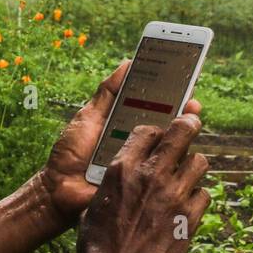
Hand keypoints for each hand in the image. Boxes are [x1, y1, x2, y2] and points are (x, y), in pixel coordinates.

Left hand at [36, 60, 200, 230]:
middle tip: (192, 101)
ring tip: (191, 116)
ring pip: (171, 149)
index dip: (170, 95)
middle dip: (184, 112)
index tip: (183, 81)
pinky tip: (181, 148)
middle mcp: (140, 144)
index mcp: (128, 126)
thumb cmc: (71, 153)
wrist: (59, 190)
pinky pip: (162, 173)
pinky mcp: (142, 184)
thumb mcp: (88, 116)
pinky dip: (174, 161)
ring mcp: (143, 165)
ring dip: (183, 134)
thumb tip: (128, 63)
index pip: (155, 108)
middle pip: (169, 127)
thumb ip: (107, 93)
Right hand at [74, 116, 210, 252]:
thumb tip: (125, 177)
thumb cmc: (98, 245)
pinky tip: (187, 208)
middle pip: (182, 131)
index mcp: (122, 168)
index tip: (161, 137)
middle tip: (191, 124)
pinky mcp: (190, 218)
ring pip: (199, 162)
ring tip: (187, 178)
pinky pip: (204, 194)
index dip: (157, 132)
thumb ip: (116, 183)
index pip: (148, 131)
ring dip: (193, 167)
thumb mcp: (96, 203)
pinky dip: (197, 199)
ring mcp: (174, 195)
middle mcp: (151, 175)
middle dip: (188, 125)